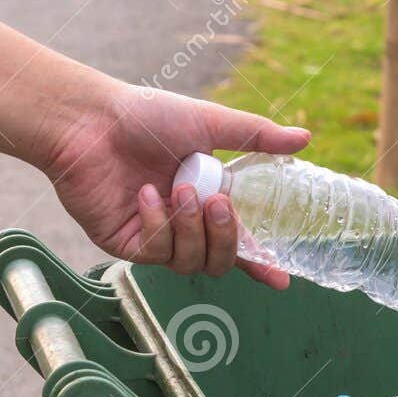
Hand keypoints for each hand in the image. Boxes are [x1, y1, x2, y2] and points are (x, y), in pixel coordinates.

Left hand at [43, 81, 309, 287]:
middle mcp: (183, 223)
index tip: (281, 280)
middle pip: (219, 261)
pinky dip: (157, 224)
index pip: (240, 242)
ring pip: (189, 262)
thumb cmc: (146, 115)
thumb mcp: (209, 122)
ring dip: (190, 227)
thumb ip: (256, 136)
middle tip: (217, 202)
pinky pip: (155, 253)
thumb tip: (305, 139)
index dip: (261, 263)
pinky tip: (145, 195)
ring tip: (177, 189)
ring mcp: (155, 236)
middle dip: (225, 237)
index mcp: (207, 198)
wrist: (92, 121)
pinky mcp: (126, 244)